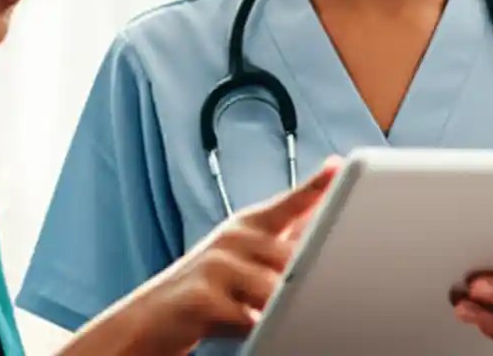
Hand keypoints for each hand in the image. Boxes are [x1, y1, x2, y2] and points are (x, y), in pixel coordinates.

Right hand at [128, 159, 340, 354]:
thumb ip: (284, 240)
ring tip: (263, 314)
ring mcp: (215, 264)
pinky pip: (248, 317)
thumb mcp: (247, 258)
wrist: (153, 316)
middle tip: (307, 292)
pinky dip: (254, 326)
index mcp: (248, 226)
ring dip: (276, 309)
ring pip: (274, 289)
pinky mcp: (202, 297)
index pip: (290, 202)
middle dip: (304, 278)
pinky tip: (246, 325)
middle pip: (293, 256)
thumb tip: (324, 219)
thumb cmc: (210, 287)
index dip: (316, 185)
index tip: (338, 166)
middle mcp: (233, 237)